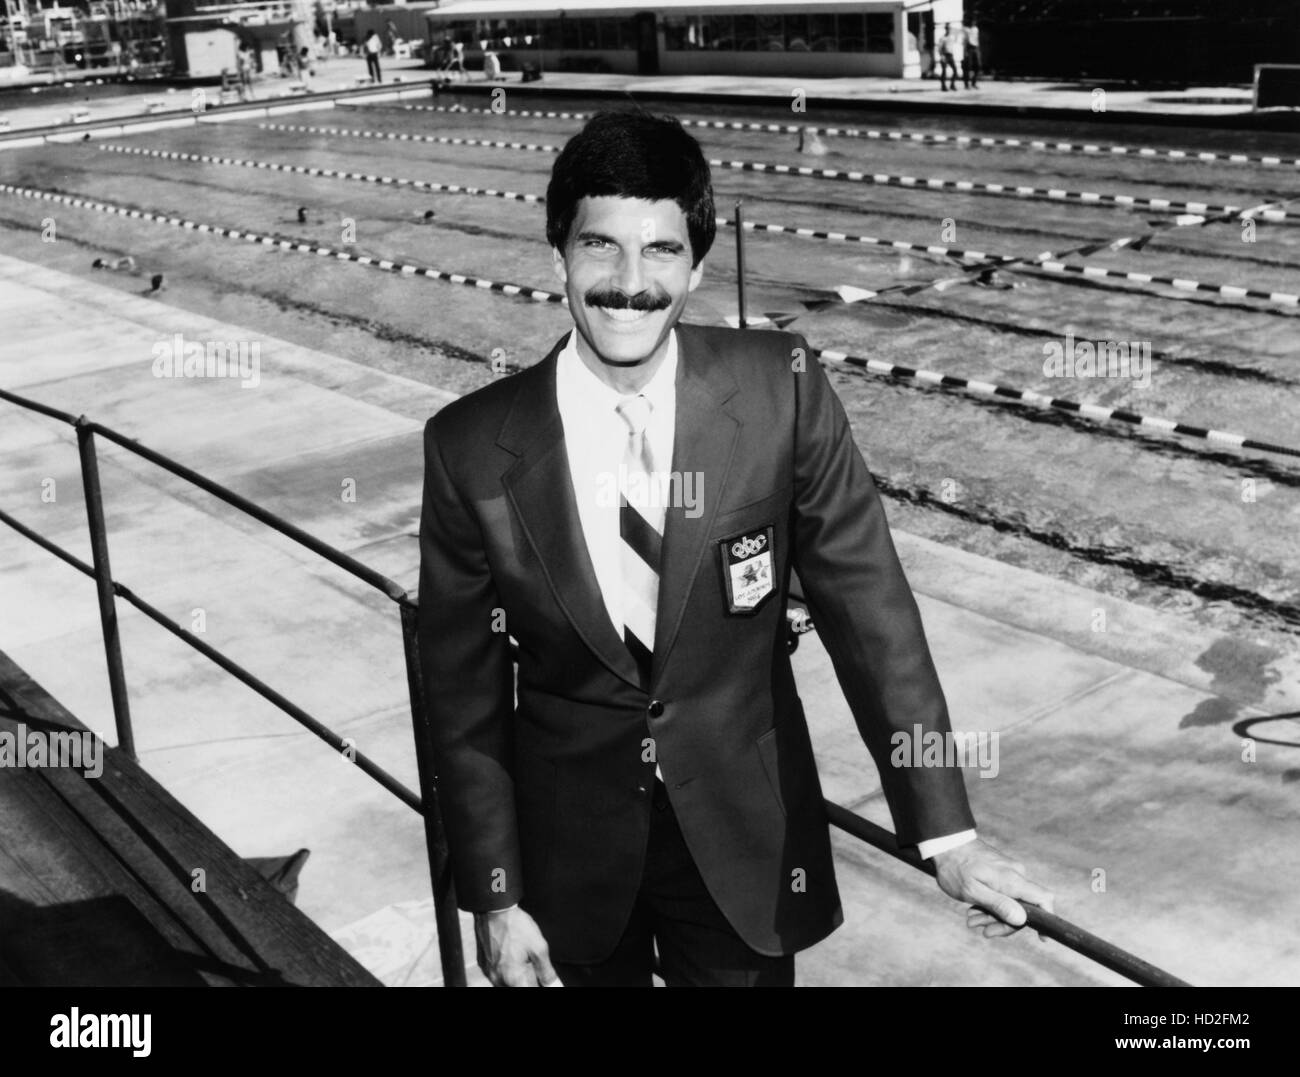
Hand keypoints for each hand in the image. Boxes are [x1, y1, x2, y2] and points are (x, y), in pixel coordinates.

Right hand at [474, 906, 559, 985]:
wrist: (493, 910)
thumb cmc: (515, 926)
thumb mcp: (538, 947)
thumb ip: (546, 971)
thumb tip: (553, 985)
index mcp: (513, 978)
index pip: (530, 989)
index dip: (539, 984)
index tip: (540, 976)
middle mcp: (497, 979)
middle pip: (518, 986)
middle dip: (528, 979)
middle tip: (531, 963)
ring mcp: (488, 972)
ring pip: (506, 983)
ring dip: (517, 976)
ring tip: (520, 956)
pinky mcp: (483, 964)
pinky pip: (497, 974)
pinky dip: (506, 969)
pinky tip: (511, 954)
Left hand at [932, 839, 1054, 937]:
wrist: (945, 842)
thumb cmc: (955, 867)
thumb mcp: (972, 890)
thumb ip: (998, 904)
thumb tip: (1022, 919)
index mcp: (1012, 879)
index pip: (1043, 898)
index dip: (1046, 918)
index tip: (1041, 937)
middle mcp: (1016, 874)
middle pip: (1024, 906)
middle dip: (1004, 922)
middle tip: (981, 929)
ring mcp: (1009, 872)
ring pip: (1011, 901)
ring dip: (993, 914)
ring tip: (971, 920)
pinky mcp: (1001, 871)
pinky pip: (1003, 892)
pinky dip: (990, 903)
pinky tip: (974, 908)